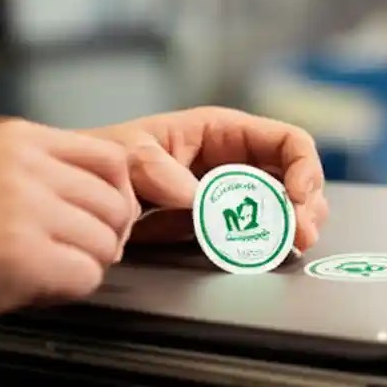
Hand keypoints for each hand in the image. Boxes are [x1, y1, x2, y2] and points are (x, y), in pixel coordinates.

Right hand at [0, 120, 136, 355]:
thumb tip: (95, 208)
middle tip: (62, 262)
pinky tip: (21, 293)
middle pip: (119, 204)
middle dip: (101, 240)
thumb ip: (32, 181)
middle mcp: (27, 166)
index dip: (112, 200)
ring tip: (33, 278)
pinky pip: (87, 279)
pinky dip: (63, 295)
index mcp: (16, 140)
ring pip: (108, 244)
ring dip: (81, 269)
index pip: (114, 158)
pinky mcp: (23, 256)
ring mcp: (27, 208)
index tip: (91, 226)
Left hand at [86, 107, 328, 251]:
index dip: (304, 168)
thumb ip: (156, 168)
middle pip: (295, 178)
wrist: (80, 195)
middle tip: (301, 234)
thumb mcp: (126, 152)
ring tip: (292, 245)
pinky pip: (256, 233)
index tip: (297, 198)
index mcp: (222, 131)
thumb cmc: (102, 158)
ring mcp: (229, 195)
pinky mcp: (217, 226)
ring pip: (283, 207)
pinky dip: (270, 244)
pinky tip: (271, 254)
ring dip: (295, 226)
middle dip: (306, 205)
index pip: (287, 141)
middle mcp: (233, 161)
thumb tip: (195, 196)